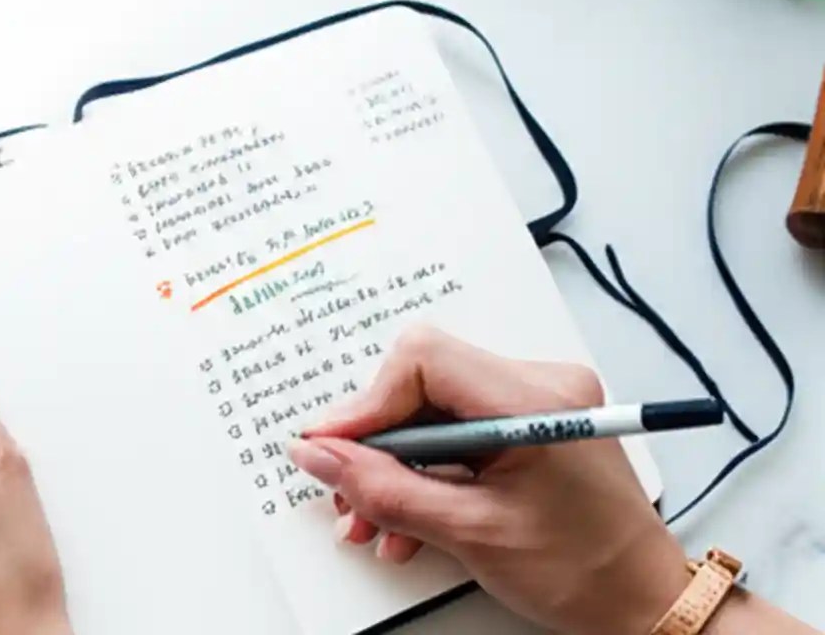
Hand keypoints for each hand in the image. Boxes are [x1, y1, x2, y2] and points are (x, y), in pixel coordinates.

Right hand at [288, 325, 688, 634]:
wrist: (642, 601)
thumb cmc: (585, 572)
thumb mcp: (469, 533)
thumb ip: (384, 490)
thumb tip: (318, 455)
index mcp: (534, 400)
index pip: (423, 360)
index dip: (366, 404)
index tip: (330, 447)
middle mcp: (538, 385)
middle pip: (421, 385)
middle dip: (376, 446)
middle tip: (348, 497)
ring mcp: (534, 403)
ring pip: (430, 412)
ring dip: (394, 467)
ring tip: (374, 522)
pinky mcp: (527, 424)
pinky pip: (454, 432)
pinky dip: (424, 472)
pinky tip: (408, 520)